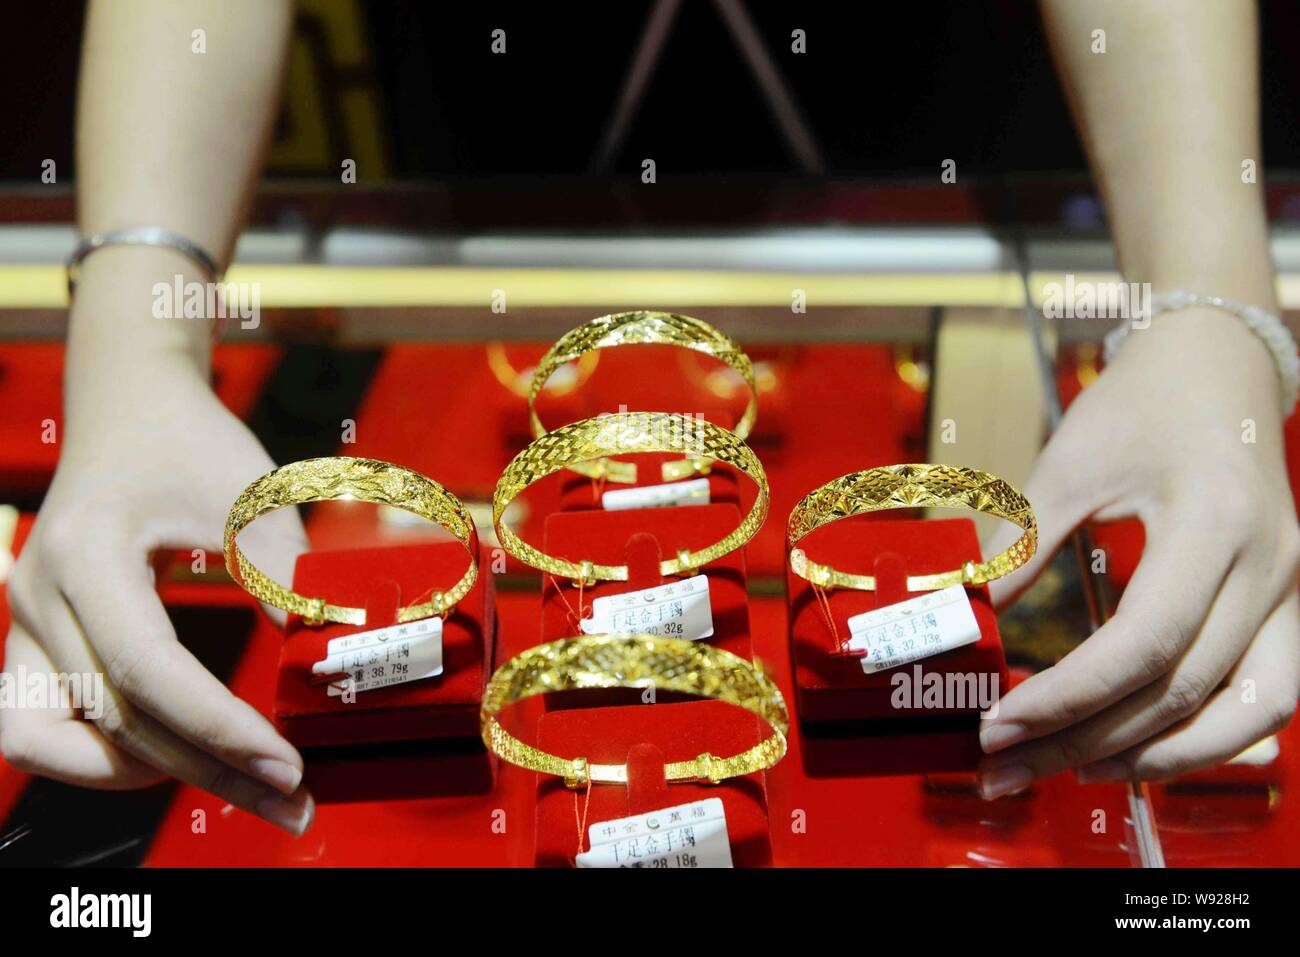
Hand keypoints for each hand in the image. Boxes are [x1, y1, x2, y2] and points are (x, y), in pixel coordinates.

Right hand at [0, 346, 313, 834]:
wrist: (130, 408)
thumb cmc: (192, 443)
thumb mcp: (252, 495)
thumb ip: (288, 576)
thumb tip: (328, 666)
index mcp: (87, 553)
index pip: (146, 668)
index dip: (217, 725)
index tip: (288, 762)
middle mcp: (38, 597)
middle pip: (116, 719)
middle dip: (210, 771)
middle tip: (293, 802)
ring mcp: (25, 624)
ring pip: (66, 740)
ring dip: (152, 775)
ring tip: (239, 780)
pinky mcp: (35, 642)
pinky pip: (42, 727)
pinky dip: (101, 756)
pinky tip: (174, 757)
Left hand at [979, 308, 1299, 797]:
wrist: (1218, 365)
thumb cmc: (1141, 403)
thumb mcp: (1070, 465)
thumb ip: (1021, 545)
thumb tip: (965, 615)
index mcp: (1216, 525)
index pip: (1144, 643)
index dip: (1068, 696)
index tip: (997, 724)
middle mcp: (1271, 570)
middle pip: (1185, 691)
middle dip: (1088, 741)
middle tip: (1007, 766)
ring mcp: (1292, 591)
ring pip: (1248, 713)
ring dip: (1158, 757)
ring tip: (1072, 772)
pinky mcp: (1289, 605)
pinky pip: (1265, 695)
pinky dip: (1207, 737)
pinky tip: (1137, 748)